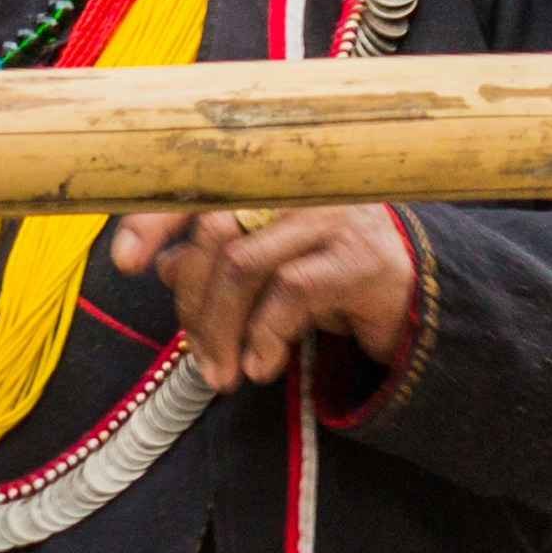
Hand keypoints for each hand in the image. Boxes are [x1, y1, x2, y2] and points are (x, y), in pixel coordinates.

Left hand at [110, 206, 416, 388]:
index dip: (151, 221)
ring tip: (222, 372)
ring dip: (222, 328)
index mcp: (267, 180)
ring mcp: (330, 218)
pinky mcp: (359, 259)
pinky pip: (290, 292)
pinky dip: (264, 335)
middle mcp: (296, 188)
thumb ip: (218, 259)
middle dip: (192, 304)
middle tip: (197, 358)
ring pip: (243, 264)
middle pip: (213, 232)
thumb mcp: (269, 266)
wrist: (427, 298)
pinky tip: (260, 365)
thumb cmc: (335, 274)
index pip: (195, 187)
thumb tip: (163, 266)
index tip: (124, 263)